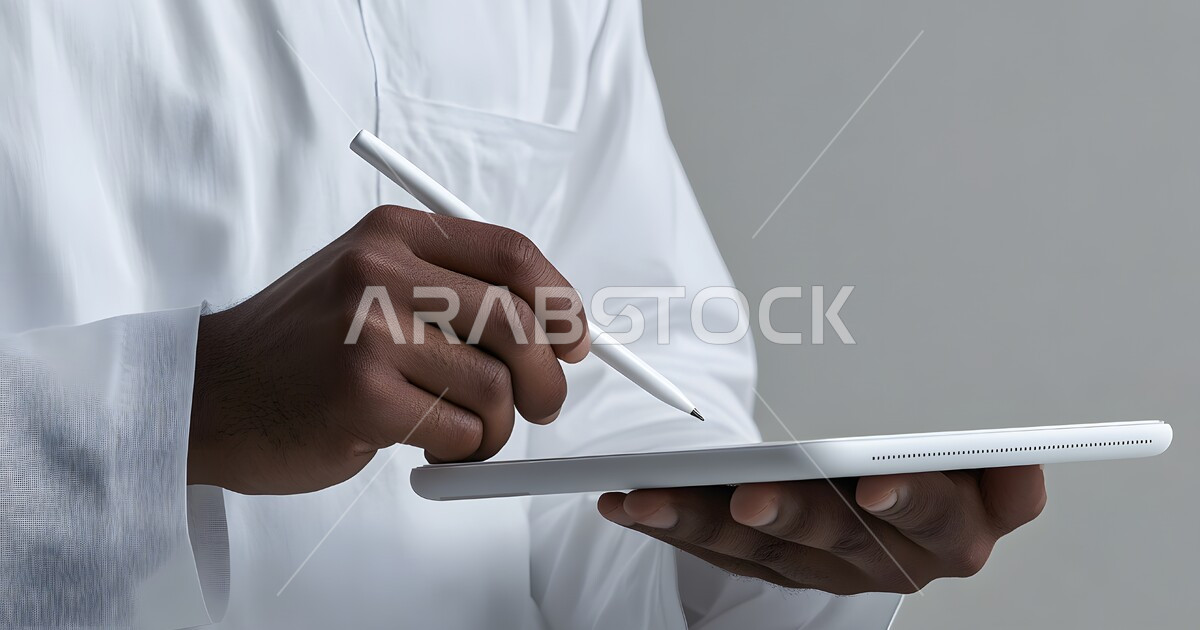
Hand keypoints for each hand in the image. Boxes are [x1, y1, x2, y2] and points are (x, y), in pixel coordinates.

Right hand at [188, 205, 588, 493]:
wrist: (208, 395)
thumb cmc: (302, 348)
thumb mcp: (368, 284)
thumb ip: (453, 291)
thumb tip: (559, 326)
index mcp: (392, 235)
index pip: (512, 255)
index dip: (561, 303)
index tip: (576, 341)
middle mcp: (381, 272)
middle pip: (519, 322)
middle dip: (549, 377)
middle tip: (543, 405)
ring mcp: (369, 334)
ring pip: (496, 387)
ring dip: (496, 426)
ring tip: (459, 432)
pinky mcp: (363, 399)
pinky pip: (461, 433)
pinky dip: (461, 453)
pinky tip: (423, 448)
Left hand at [598, 467, 1045, 593]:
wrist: (890, 505)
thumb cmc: (928, 471)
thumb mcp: (979, 471)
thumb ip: (996, 470)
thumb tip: (1019, 461)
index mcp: (953, 530)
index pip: (941, 518)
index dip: (910, 499)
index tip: (874, 482)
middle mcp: (887, 560)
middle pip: (841, 536)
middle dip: (792, 514)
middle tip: (751, 495)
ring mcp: (823, 570)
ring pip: (760, 548)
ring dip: (701, 520)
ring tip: (650, 496)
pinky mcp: (772, 570)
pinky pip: (717, 553)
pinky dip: (671, 525)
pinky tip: (630, 502)